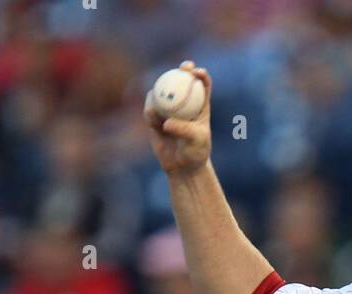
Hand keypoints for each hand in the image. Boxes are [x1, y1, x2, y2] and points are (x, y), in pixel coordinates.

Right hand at [145, 60, 211, 174]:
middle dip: (183, 70)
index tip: (195, 72)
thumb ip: (184, 129)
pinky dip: (151, 111)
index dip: (200, 74)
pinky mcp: (155, 116)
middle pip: (183, 80)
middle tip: (182, 69)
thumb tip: (167, 121)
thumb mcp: (196, 141)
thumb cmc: (195, 153)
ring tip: (162, 109)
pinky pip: (150, 107)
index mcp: (200, 106)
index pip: (202, 85)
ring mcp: (169, 108)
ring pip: (163, 92)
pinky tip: (154, 118)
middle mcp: (184, 104)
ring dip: (161, 93)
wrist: (182, 167)